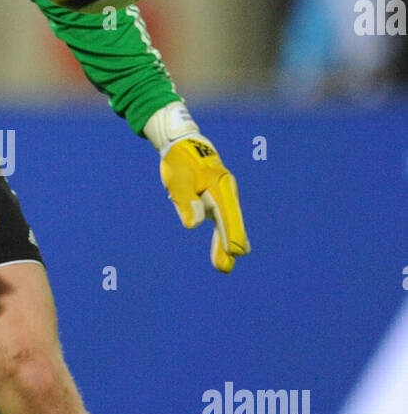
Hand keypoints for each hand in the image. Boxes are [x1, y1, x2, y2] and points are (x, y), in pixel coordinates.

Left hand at [144, 103, 249, 273]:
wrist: (183, 145)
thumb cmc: (180, 162)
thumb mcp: (178, 180)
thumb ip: (186, 201)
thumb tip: (195, 225)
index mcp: (219, 187)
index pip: (227, 214)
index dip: (231, 233)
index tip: (235, 252)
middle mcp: (226, 193)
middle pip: (230, 222)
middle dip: (228, 245)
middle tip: (225, 268)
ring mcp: (223, 197)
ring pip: (226, 224)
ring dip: (224, 244)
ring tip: (223, 268)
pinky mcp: (216, 201)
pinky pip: (221, 221)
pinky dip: (222, 235)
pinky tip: (225, 250)